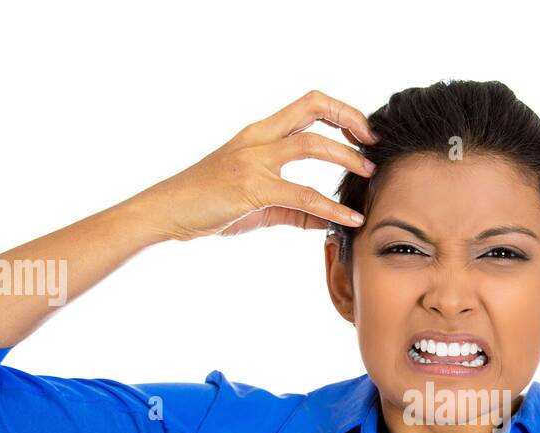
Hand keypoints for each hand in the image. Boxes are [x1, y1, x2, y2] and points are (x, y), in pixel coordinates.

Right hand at [134, 90, 378, 241]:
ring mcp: (254, 160)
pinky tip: (349, 217)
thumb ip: (293, 209)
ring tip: (368, 173)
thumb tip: (326, 219)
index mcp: (260, 134)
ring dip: (346, 156)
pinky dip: (331, 206)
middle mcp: (259, 138)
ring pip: (311, 144)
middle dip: (350, 120)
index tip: (362, 133)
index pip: (307, 105)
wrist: (166, 212)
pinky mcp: (251, 188)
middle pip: (312, 107)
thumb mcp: (258, 205)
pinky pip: (301, 195)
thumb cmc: (208, 206)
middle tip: (372, 145)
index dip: (340, 111)